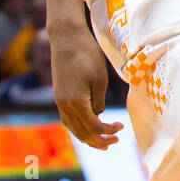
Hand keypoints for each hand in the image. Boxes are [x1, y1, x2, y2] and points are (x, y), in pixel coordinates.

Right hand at [51, 26, 122, 148]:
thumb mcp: (100, 78)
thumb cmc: (87, 54)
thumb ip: (99, 100)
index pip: (93, 126)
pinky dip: (78, 127)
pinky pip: (68, 119)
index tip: (121, 127)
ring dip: (87, 137)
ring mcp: (59, 101)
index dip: (108, 131)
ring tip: (101, 142)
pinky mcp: (58, 96)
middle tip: (115, 142)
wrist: (66, 38)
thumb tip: (98, 115)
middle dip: (98, 140)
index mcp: (76, 102)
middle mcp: (64, 105)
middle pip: (81, 132)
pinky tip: (88, 127)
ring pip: (72, 128)